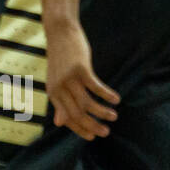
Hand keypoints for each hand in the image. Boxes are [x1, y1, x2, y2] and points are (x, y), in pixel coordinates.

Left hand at [44, 19, 119, 140]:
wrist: (60, 32)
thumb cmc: (60, 58)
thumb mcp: (57, 81)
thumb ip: (59, 101)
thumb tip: (58, 123)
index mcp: (53, 93)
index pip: (66, 118)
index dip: (80, 129)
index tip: (92, 137)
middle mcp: (59, 88)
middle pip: (77, 114)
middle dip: (93, 126)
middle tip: (106, 132)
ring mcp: (69, 79)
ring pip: (87, 103)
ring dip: (102, 112)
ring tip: (114, 116)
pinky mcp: (80, 69)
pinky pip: (96, 87)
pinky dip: (107, 95)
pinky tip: (116, 99)